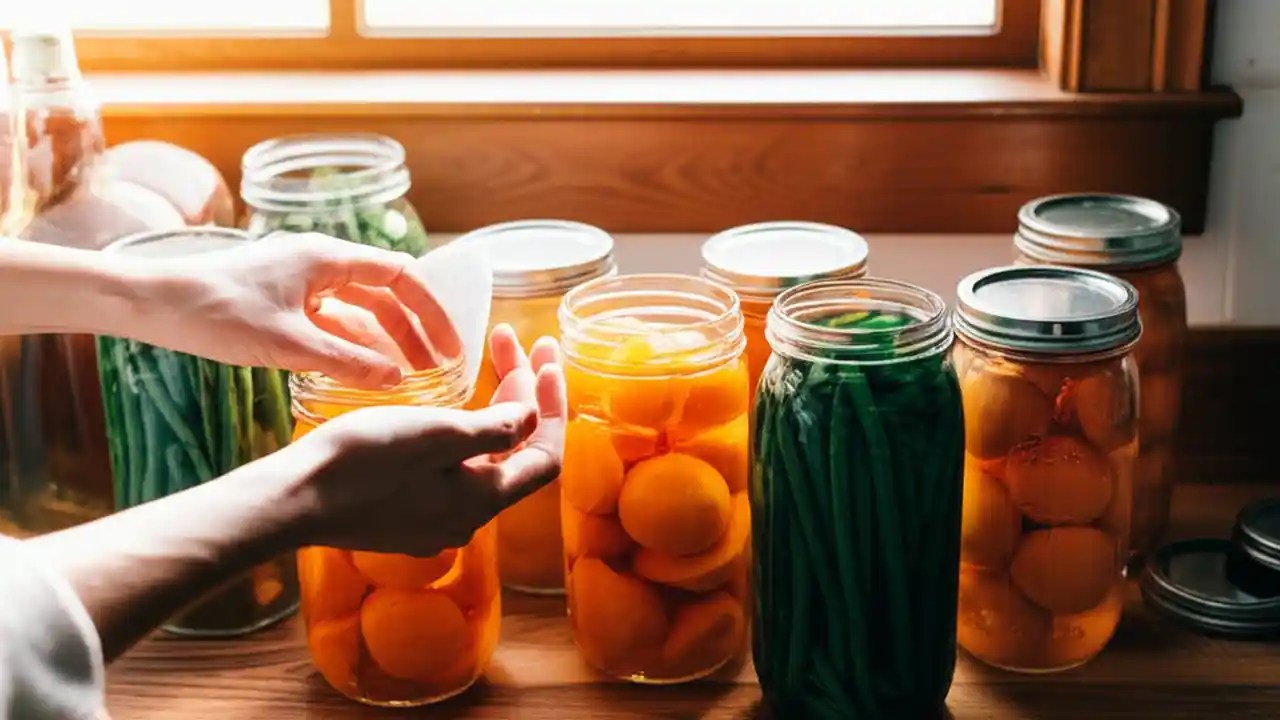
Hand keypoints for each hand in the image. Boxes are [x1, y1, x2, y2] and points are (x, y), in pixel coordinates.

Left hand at [135, 232, 461, 388]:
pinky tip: (364, 373)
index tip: (450, 348)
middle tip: (437, 370)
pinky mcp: (282, 302)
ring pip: (359, 311)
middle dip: (414, 331)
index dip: (432, 312)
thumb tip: (398, 379)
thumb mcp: (288, 344)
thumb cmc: (215, 313)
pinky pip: (332, 322)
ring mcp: (301, 283)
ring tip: (408, 378)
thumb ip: (347, 362)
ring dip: (385, 341)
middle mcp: (320, 264)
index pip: (401, 277)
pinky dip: (353, 345)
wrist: (149, 304)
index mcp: (327, 258)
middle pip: (385, 295)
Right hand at [283, 324, 565, 555]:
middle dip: (523, 396)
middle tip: (518, 343)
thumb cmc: (365, 461)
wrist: (292, 499)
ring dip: (493, 409)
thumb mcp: (439, 434)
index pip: (544, 457)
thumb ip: (496, 429)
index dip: (554, 408)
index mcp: (482, 501)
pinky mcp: (402, 512)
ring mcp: (431, 518)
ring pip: (481, 458)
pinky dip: (463, 430)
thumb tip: (533, 420)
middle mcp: (464, 518)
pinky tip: (451, 404)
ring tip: (492, 361)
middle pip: (514, 453)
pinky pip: (451, 468)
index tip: (549, 360)